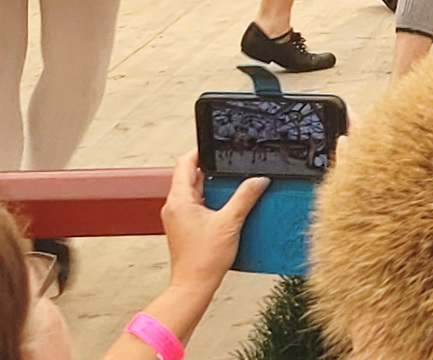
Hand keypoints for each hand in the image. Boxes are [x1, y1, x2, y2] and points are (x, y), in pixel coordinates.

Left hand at [161, 152, 266, 294]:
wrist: (193, 287)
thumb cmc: (203, 260)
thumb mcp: (230, 223)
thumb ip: (245, 197)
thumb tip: (258, 179)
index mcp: (179, 200)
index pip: (185, 163)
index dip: (201, 150)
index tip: (217, 145)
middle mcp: (174, 206)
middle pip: (191, 175)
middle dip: (212, 168)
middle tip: (232, 163)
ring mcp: (178, 217)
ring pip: (195, 190)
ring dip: (213, 185)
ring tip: (234, 183)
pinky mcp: (185, 227)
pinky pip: (197, 204)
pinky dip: (212, 199)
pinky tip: (229, 205)